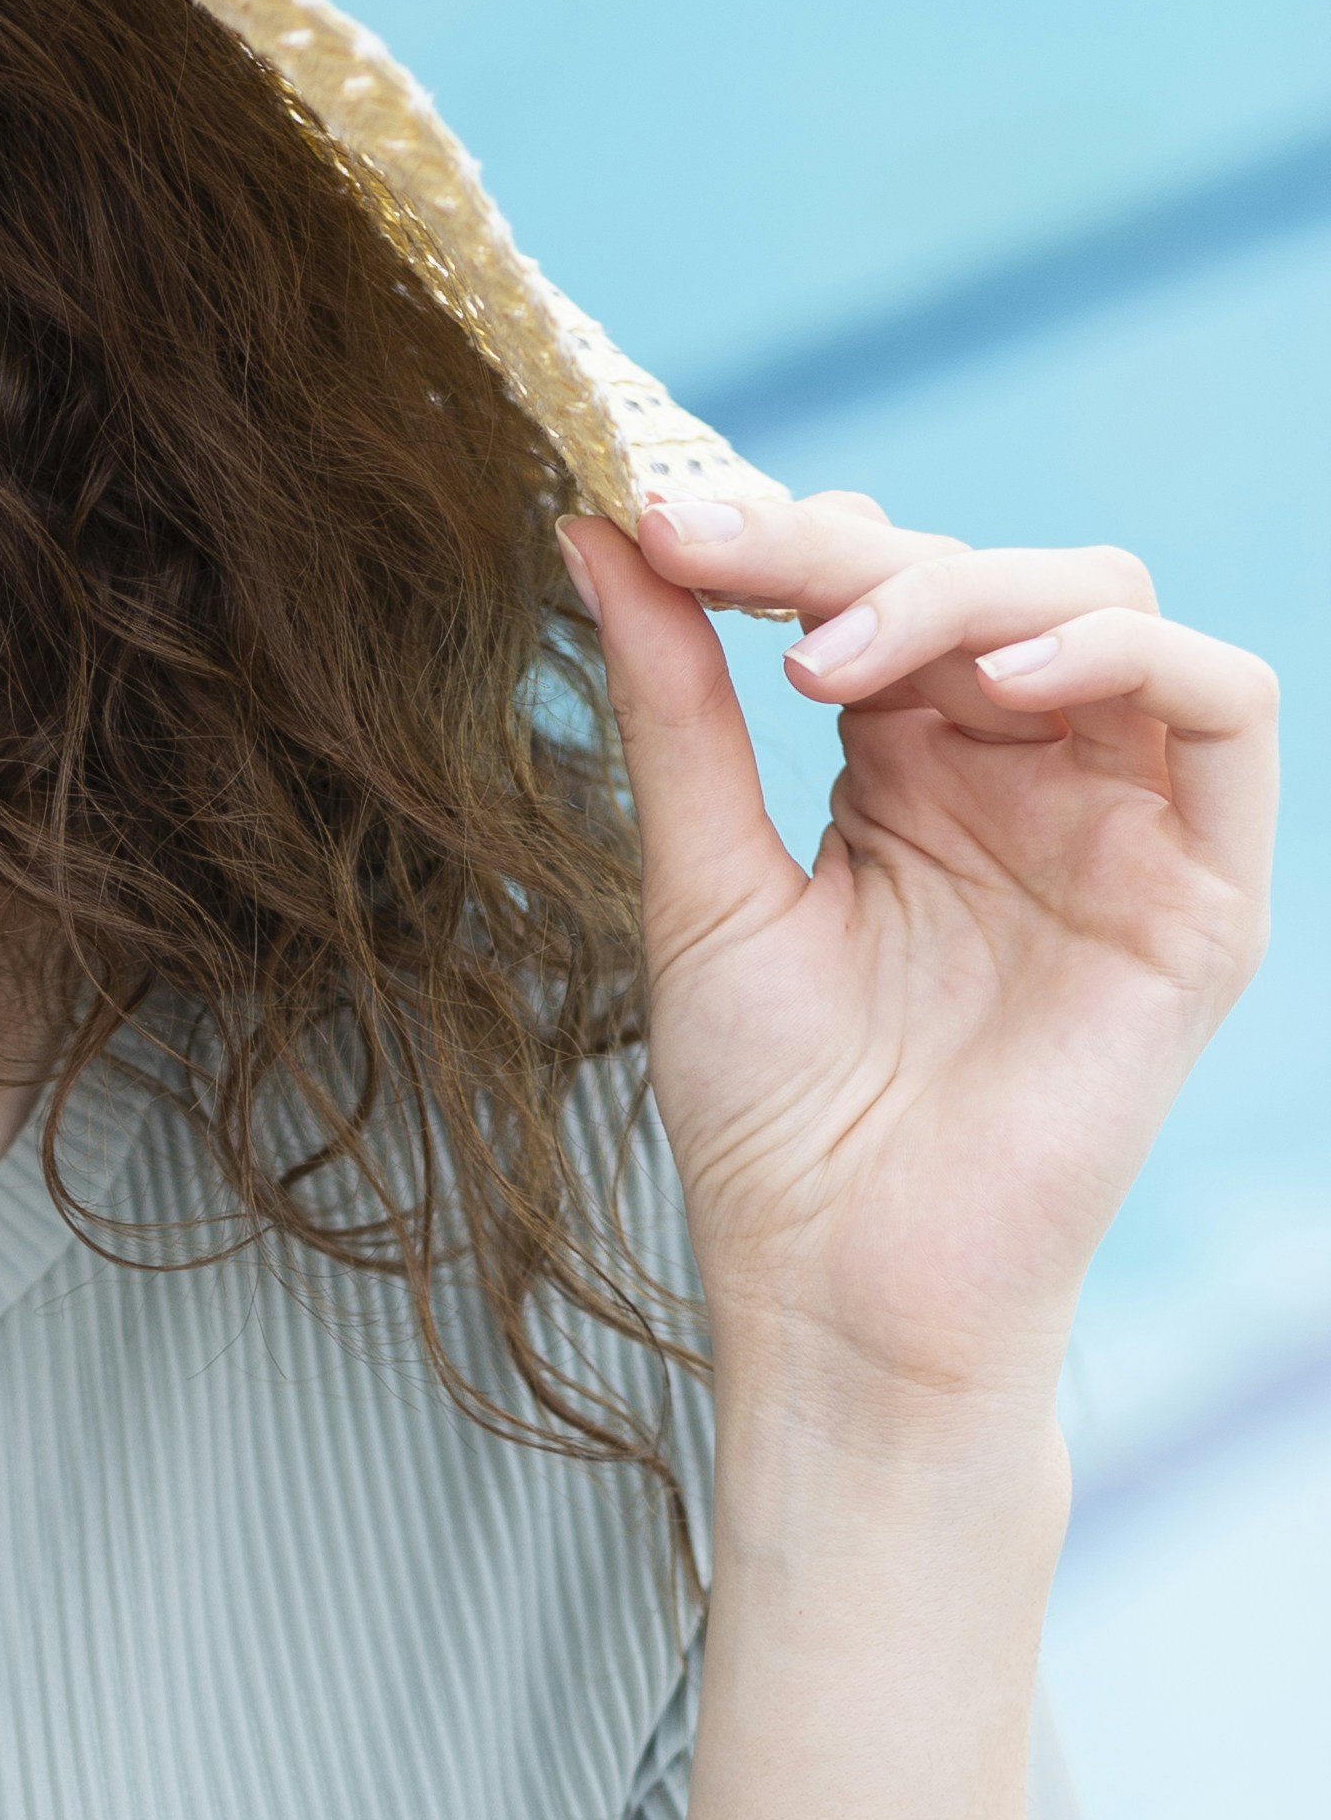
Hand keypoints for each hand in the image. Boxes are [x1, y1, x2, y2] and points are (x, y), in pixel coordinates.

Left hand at [568, 490, 1276, 1432]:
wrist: (839, 1295)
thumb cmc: (774, 1126)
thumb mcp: (703, 883)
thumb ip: (672, 704)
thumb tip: (594, 529)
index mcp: (910, 769)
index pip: (878, 590)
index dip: (781, 539)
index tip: (656, 524)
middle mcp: (1026, 778)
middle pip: (988, 576)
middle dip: (852, 552)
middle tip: (723, 565)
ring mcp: (1122, 827)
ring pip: (1100, 606)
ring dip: (967, 590)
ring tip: (830, 658)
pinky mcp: (1204, 893)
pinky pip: (1224, 705)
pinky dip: (1122, 653)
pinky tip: (999, 680)